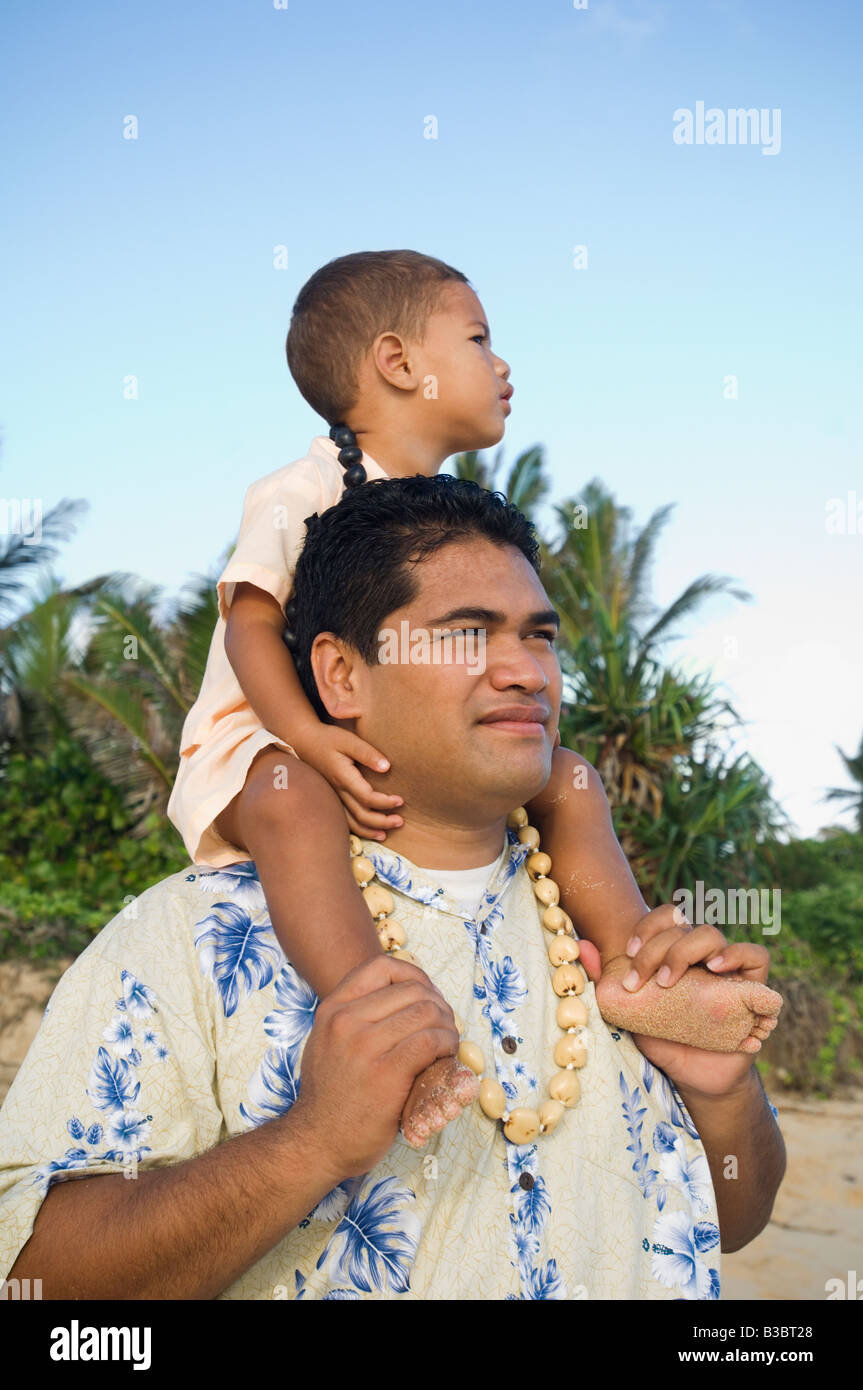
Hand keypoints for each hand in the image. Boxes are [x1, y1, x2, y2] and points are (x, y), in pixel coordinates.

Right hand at [290, 721, 403, 839]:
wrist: (303, 741)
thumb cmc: (328, 739)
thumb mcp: (349, 741)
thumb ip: (368, 754)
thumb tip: (387, 767)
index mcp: (344, 778)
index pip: (367, 798)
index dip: (385, 803)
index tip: (400, 800)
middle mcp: (339, 791)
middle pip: (361, 815)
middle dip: (382, 822)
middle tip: (399, 821)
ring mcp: (334, 796)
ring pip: (351, 822)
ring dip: (369, 830)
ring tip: (386, 834)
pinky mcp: (332, 797)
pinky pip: (344, 819)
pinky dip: (357, 829)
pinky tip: (368, 831)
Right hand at [292, 956, 458, 1179]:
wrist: (317, 1144)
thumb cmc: (331, 1095)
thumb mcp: (328, 1041)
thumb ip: (355, 1015)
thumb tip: (404, 992)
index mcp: (332, 1009)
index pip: (382, 966)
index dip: (415, 976)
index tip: (427, 996)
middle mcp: (345, 1021)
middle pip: (412, 990)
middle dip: (438, 1005)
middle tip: (444, 1026)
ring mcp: (364, 1046)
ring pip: (426, 1013)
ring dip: (447, 1026)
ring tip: (447, 1044)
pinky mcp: (386, 1074)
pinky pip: (430, 1042)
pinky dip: (447, 1045)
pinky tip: (445, 1057)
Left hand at [579, 907, 772, 1098]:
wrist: (695, 1078)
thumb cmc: (663, 1039)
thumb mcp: (631, 1012)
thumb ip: (607, 981)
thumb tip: (580, 947)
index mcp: (674, 951)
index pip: (666, 917)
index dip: (647, 926)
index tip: (628, 953)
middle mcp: (700, 953)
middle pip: (684, 925)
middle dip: (658, 947)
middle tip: (642, 981)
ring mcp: (728, 968)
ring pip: (712, 934)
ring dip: (686, 949)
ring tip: (669, 979)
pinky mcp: (753, 987)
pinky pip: (756, 956)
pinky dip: (736, 954)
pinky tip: (716, 968)